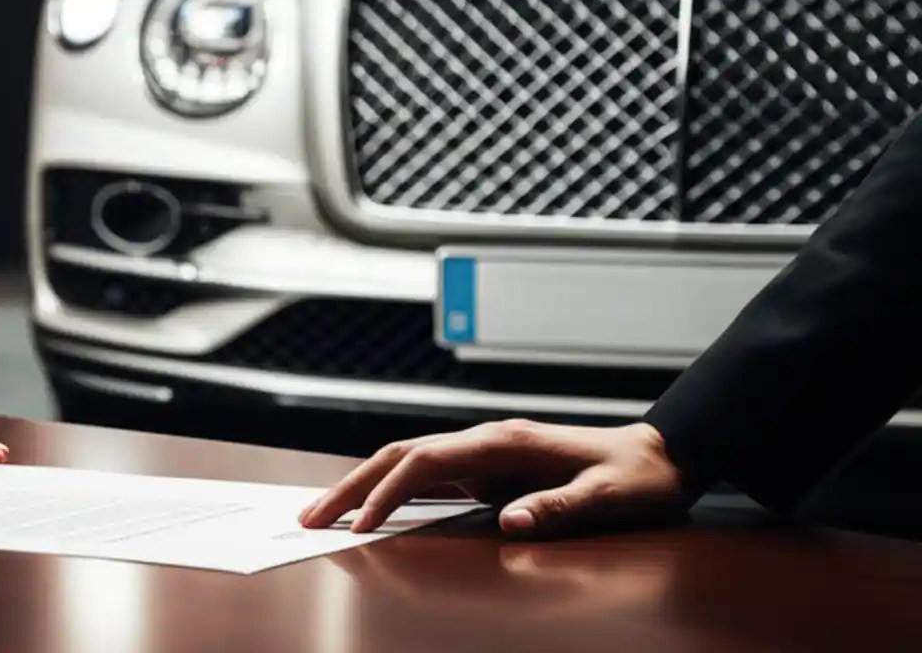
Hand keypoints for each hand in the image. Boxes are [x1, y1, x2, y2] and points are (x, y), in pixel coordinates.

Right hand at [299, 420, 686, 538]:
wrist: (657, 457)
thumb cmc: (634, 479)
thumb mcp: (608, 497)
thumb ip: (559, 507)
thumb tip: (508, 522)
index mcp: (504, 443)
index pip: (425, 463)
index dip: (386, 493)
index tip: (358, 526)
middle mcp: (485, 441)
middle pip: (399, 455)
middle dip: (351, 486)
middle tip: (310, 517)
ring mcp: (483, 453)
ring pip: (405, 461)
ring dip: (362, 485)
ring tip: (326, 513)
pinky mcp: (487, 469)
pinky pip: (426, 476)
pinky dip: (389, 490)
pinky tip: (372, 509)